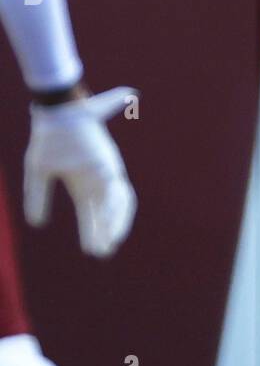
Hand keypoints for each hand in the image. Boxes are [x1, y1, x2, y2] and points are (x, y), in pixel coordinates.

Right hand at [24, 87, 137, 256]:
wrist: (55, 112)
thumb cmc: (49, 138)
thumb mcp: (38, 173)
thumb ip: (38, 197)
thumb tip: (36, 224)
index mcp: (85, 180)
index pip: (93, 210)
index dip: (94, 229)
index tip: (94, 250)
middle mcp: (99, 177)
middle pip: (108, 210)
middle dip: (106, 230)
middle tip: (103, 253)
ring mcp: (107, 170)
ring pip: (119, 202)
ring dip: (115, 223)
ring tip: (110, 244)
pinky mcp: (109, 163)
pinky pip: (117, 190)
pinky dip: (114, 209)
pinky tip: (109, 225)